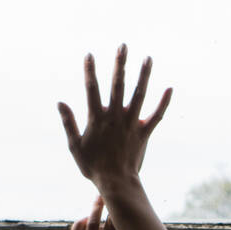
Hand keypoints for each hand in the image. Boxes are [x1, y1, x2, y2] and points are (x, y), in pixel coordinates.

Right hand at [57, 43, 171, 185]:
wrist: (115, 183)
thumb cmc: (92, 166)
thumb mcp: (75, 146)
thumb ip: (68, 122)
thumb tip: (60, 102)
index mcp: (97, 119)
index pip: (92, 89)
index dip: (90, 71)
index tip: (89, 54)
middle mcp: (115, 117)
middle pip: (118, 85)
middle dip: (120, 64)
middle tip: (123, 45)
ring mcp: (131, 124)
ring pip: (139, 95)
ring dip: (144, 76)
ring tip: (148, 58)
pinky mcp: (144, 133)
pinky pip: (156, 116)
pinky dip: (163, 103)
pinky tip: (170, 88)